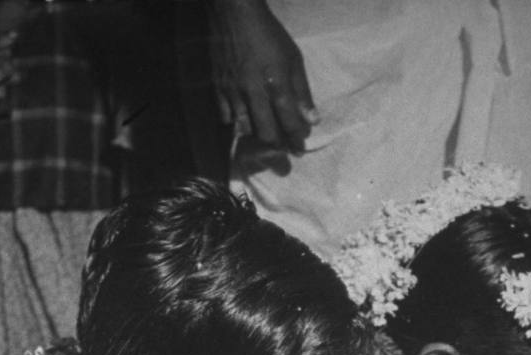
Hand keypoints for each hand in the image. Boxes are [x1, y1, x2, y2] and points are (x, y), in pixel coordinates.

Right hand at [207, 0, 316, 150]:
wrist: (234, 13)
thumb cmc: (268, 34)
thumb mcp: (293, 58)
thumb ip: (303, 91)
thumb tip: (312, 120)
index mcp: (276, 83)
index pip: (289, 122)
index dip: (296, 139)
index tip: (300, 149)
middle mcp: (255, 92)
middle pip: (266, 133)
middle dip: (277, 151)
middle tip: (283, 162)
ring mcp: (233, 92)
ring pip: (245, 129)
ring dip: (256, 142)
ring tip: (263, 149)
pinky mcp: (218, 88)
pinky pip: (225, 117)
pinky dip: (236, 125)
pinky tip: (243, 127)